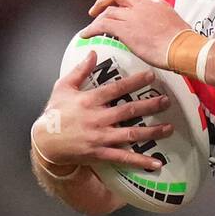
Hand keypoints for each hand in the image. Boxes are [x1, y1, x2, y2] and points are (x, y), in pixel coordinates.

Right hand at [32, 49, 173, 173]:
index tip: (150, 76)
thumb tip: (93, 52)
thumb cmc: (54, 113)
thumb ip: (79, 70)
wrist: (45, 142)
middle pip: (127, 111)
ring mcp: (99, 138)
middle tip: (166, 101)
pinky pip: (123, 158)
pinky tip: (156, 163)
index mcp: (88, 101)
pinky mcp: (100, 153)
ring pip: (130, 135)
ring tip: (169, 128)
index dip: (133, 82)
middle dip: (149, 106)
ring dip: (151, 132)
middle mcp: (97, 119)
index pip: (115, 89)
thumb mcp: (63, 87)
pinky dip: (140, 161)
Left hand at [81, 0, 191, 68]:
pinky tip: (87, 34)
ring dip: (98, 17)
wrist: (183, 48)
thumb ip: (163, 20)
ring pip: (108, 11)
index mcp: (156, 2)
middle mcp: (142, 5)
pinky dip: (92, 28)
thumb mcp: (175, 23)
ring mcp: (133, 16)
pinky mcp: (125, 29)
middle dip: (105, 0)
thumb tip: (160, 28)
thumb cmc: (183, 41)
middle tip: (98, 8)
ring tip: (92, 23)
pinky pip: (103, 25)